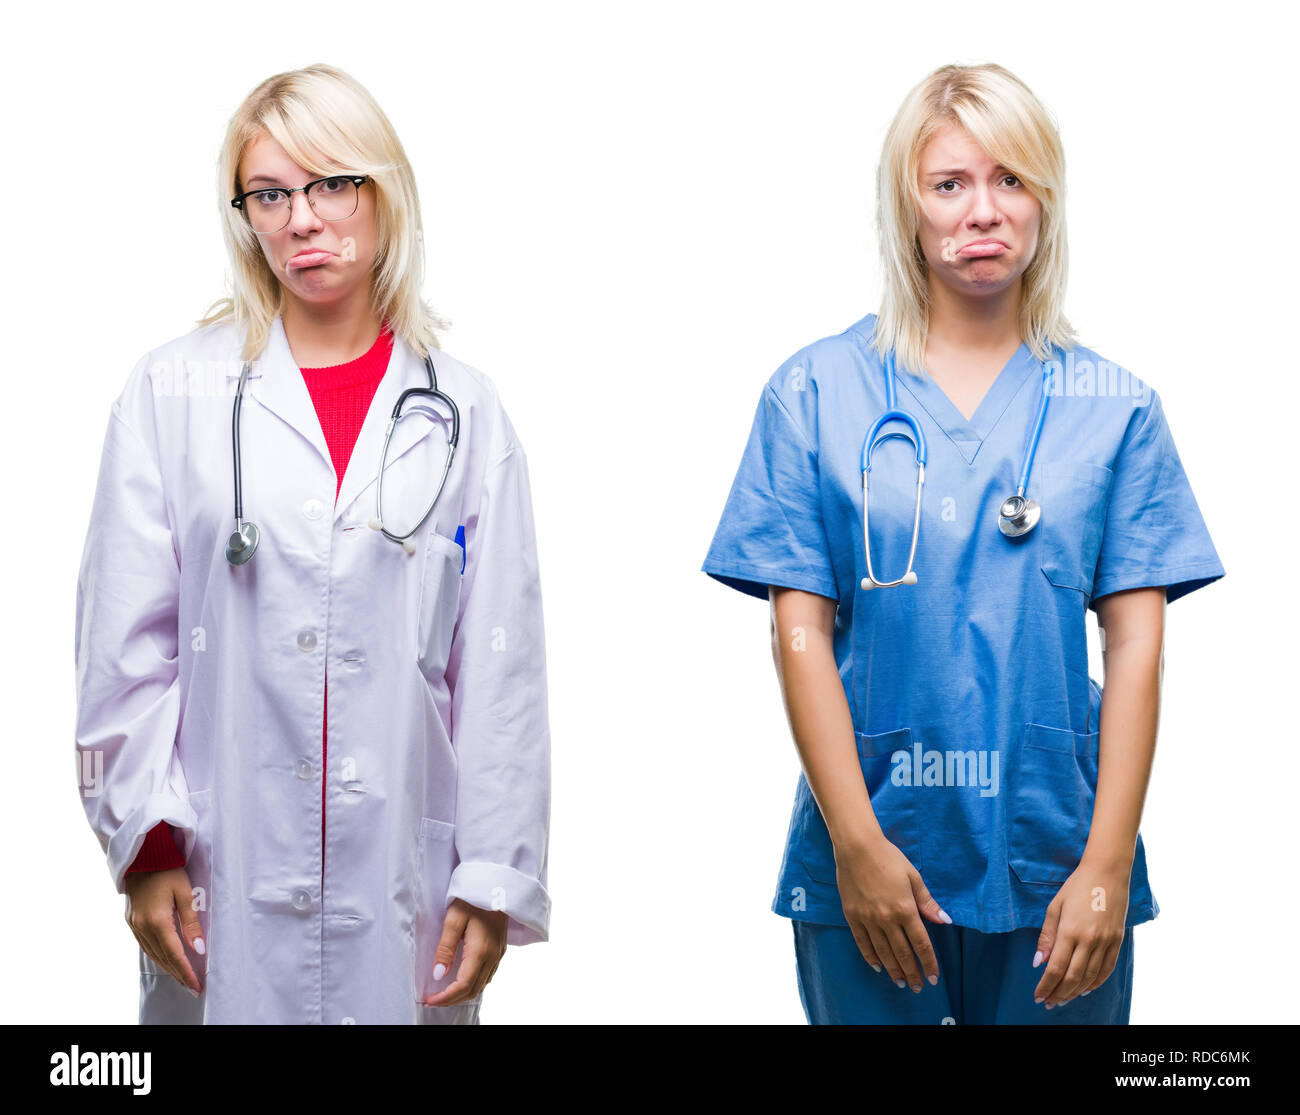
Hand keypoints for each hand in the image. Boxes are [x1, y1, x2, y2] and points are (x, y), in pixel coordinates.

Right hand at [123, 867, 203, 995]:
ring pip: (153, 954)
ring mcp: (134, 925)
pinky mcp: (131, 921)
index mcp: (157, 920)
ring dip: (168, 967)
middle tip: (193, 987)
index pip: (175, 953)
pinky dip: (157, 956)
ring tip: (182, 978)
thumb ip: (191, 922)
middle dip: (179, 974)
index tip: (197, 984)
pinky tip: (166, 960)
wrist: (143, 857)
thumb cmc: (168, 871)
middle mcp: (143, 927)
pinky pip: (145, 945)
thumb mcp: (185, 893)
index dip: (186, 971)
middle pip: (163, 957)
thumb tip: (197, 947)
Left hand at [421, 898, 508, 1006]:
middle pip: (473, 990)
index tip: (429, 1000)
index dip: (445, 997)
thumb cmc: (473, 898)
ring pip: (482, 985)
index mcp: (480, 951)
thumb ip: (445, 948)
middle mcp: (492, 956)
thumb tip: (438, 974)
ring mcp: (498, 954)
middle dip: (452, 1000)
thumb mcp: (454, 919)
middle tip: (433, 999)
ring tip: (444, 993)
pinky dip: (474, 984)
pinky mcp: (500, 949)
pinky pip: (488, 976)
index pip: (463, 985)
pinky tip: (462, 979)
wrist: (497, 883)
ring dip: (463, 994)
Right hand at [834, 833, 949, 992]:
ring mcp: (868, 919)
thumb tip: (944, 921)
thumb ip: (927, 902)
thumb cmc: (888, 858)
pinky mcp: (852, 916)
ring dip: (893, 970)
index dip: (929, 963)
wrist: (856, 848)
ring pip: (883, 952)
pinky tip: (878, 967)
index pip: (921, 944)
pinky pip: (862, 943)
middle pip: (902, 953)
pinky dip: (871, 957)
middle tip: (918, 986)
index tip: (934, 977)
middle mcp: (887, 918)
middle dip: (912, 972)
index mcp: (905, 909)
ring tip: (901, 982)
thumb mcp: (913, 877)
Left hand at [1032, 858, 1130, 1007]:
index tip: (1038, 996)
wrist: (1107, 873)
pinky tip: (1085, 989)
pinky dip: (1096, 983)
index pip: (1056, 968)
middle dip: (1058, 993)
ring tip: (1063, 999)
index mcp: (1070, 931)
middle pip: (1072, 977)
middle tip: (1048, 1002)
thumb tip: (1038, 962)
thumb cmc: (1076, 886)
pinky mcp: (1118, 941)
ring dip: (1075, 992)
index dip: (1046, 985)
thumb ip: (1047, 936)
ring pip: (1090, 977)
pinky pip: (1107, 969)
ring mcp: (1106, 942)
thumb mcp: (1055, 906)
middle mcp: (1089, 940)